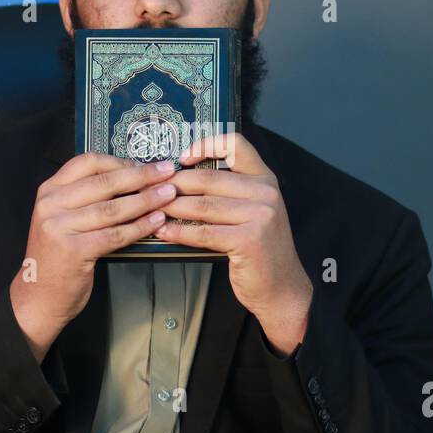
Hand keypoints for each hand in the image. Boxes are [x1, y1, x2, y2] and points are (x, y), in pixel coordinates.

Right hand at [10, 153, 178, 359]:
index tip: (144, 163)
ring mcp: (59, 227)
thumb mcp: (62, 218)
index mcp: (49, 191)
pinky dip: (139, 227)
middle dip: (141, 176)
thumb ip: (84, 198)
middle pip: (104, 183)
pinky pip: (115, 234)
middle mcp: (51, 204)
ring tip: (168, 196)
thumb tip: (129, 177)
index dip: (119, 161)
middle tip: (166, 172)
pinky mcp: (74, 250)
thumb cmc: (57, 256)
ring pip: (113, 208)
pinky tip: (156, 221)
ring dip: (146, 200)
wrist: (39, 296)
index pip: (87, 162)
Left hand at [155, 132, 312, 355]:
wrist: (281, 286)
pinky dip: (179, 232)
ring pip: (203, 206)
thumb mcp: (253, 212)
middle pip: (209, 178)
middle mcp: (265, 192)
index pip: (235, 145)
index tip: (183, 158)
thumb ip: (229, 193)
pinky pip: (204, 232)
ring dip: (171, 208)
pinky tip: (164, 232)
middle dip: (174, 184)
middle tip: (151, 189)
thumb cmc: (260, 250)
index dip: (205, 146)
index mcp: (264, 179)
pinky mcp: (249, 239)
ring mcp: (260, 215)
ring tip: (152, 210)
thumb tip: (182, 180)